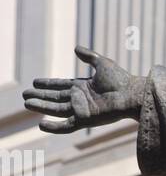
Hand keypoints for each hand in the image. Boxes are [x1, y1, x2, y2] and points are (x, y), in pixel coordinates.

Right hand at [24, 45, 145, 133]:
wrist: (131, 94)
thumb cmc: (121, 79)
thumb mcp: (102, 63)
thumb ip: (89, 56)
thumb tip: (75, 48)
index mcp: (84, 87)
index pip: (61, 85)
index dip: (48, 84)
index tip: (34, 82)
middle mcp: (81, 99)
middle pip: (55, 98)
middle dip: (40, 96)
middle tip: (25, 95)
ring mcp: (82, 110)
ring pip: (56, 109)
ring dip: (41, 107)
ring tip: (27, 103)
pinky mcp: (85, 120)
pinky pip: (66, 126)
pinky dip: (54, 126)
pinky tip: (41, 124)